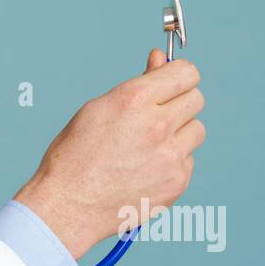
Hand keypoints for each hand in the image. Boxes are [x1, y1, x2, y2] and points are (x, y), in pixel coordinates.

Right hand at [13, 50, 205, 259]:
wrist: (68, 205)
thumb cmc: (76, 154)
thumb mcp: (99, 108)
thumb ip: (137, 85)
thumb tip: (159, 60)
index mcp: (133, 99)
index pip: (186, 73)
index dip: (178, 76)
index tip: (170, 83)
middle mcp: (156, 125)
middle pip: (196, 99)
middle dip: (179, 102)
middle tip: (157, 115)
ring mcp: (170, 156)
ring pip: (196, 130)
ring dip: (179, 133)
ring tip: (148, 145)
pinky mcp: (176, 182)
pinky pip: (188, 160)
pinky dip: (172, 161)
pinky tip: (145, 169)